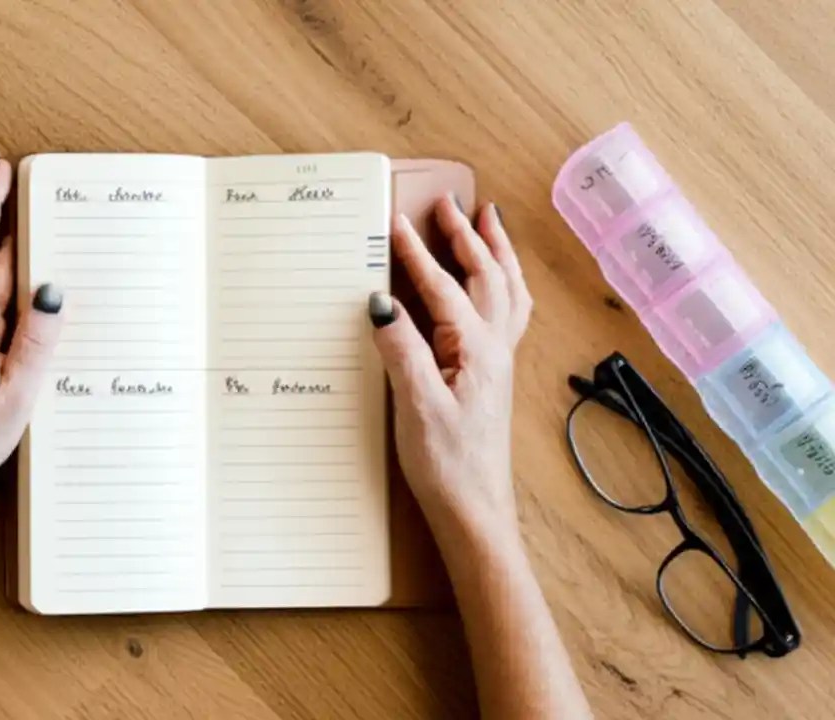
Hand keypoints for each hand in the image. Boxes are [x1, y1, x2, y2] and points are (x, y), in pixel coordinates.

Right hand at [368, 197, 531, 537]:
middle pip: (486, 275)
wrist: (475, 509)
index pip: (443, 288)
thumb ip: (401, 349)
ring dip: (496, 251)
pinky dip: (504, 284)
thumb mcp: (416, 405)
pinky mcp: (494, 376)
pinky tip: (497, 284)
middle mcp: (494, 348)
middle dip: (468, 235)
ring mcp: (498, 361)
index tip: (396, 222)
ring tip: (489, 221)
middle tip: (451, 202)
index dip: (417, 254)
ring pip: (506, 289)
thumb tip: (381, 302)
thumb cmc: (446, 463)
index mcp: (475, 349)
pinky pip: (508, 312)